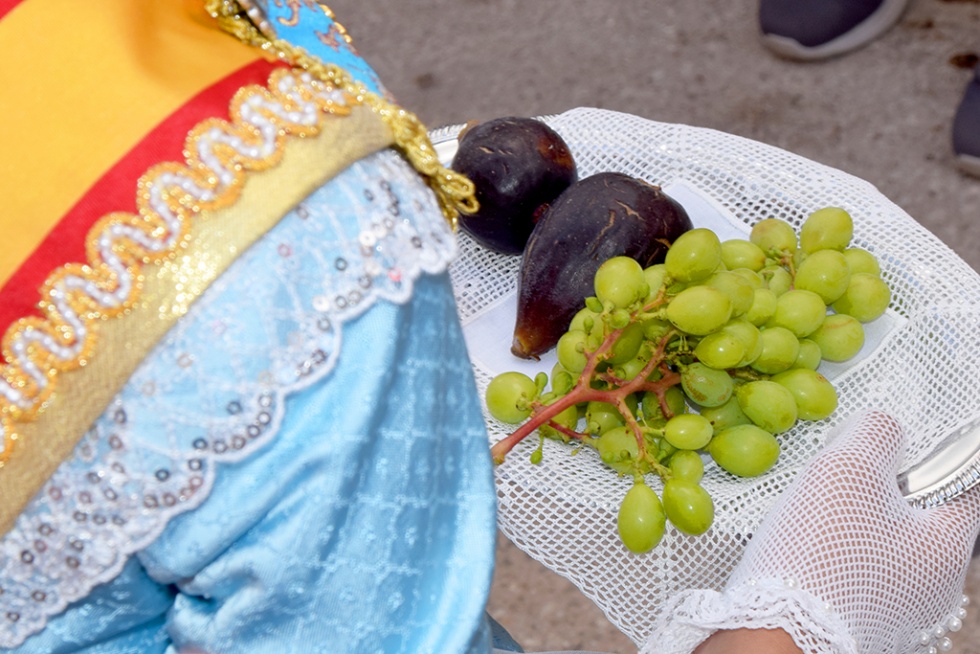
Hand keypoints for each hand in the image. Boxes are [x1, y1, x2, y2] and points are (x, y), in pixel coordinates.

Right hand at [721, 410, 979, 652]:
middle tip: (841, 471)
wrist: (773, 633)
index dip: (935, 452)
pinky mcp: (857, 624)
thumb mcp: (848, 469)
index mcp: (948, 547)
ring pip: (882, 545)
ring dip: (852, 522)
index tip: (901, 439)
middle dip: (880, 487)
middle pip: (917, 515)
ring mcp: (896, 611)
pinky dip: (832, 554)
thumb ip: (875, 434)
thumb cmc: (820, 552)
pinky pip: (853, 574)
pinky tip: (802, 548)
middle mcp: (934, 586)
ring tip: (812, 511)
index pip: (964, 483)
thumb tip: (886, 428)